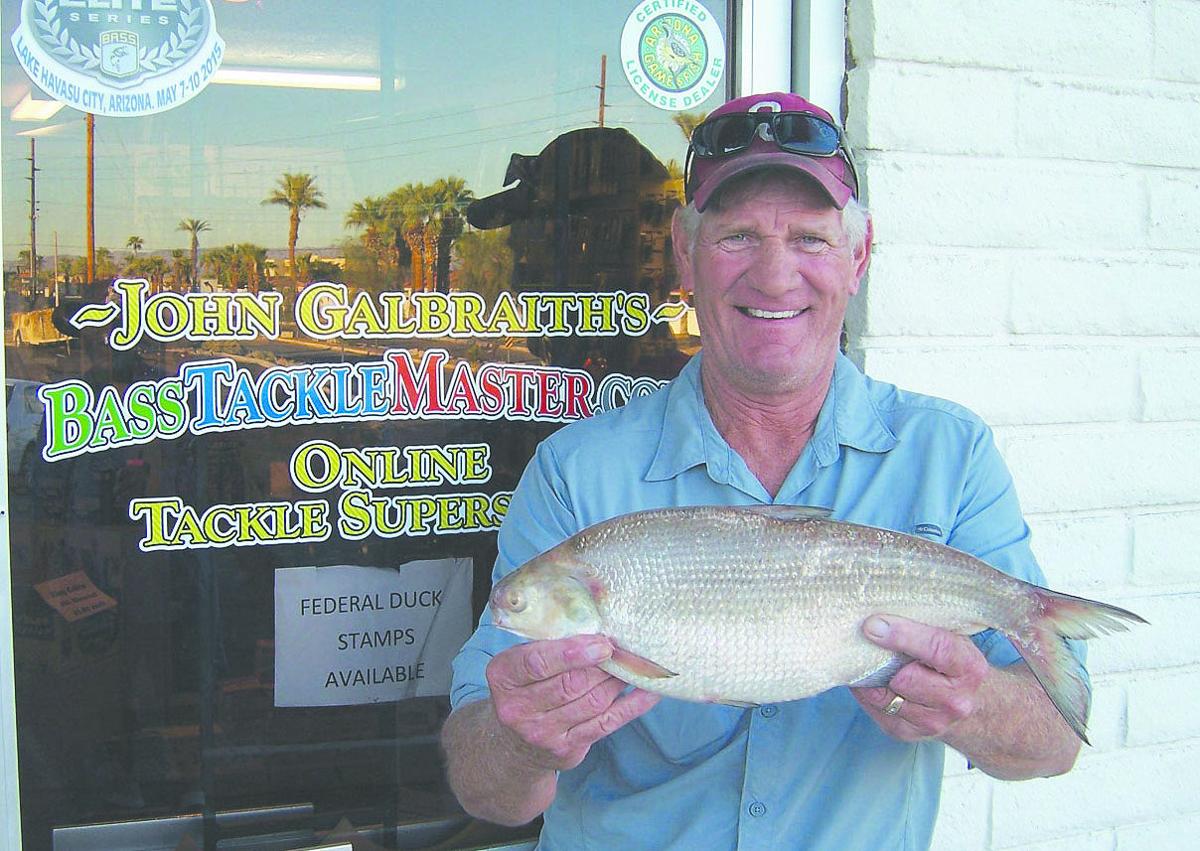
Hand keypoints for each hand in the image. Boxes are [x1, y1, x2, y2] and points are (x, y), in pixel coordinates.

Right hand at [485, 635, 660, 770]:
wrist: (513, 744)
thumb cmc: (524, 688)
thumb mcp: (520, 663)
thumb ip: (547, 645)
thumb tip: (598, 625)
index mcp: (504, 676)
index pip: (537, 662)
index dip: (571, 652)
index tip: (601, 643)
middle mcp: (518, 708)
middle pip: (569, 683)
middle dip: (601, 665)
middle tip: (623, 648)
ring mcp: (542, 732)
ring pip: (591, 702)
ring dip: (617, 680)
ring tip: (633, 662)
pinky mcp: (566, 749)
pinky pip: (606, 724)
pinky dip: (631, 706)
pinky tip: (648, 691)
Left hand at [850, 615, 989, 741]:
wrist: (978, 710)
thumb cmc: (956, 664)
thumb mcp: (956, 639)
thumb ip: (927, 627)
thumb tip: (882, 612)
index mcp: (969, 668)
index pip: (938, 649)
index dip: (903, 635)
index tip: (873, 624)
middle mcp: (955, 701)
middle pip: (906, 679)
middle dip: (884, 659)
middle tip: (868, 639)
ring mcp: (932, 723)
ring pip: (885, 696)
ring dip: (872, 677)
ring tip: (868, 658)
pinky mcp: (908, 734)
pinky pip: (875, 708)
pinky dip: (867, 691)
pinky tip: (870, 678)